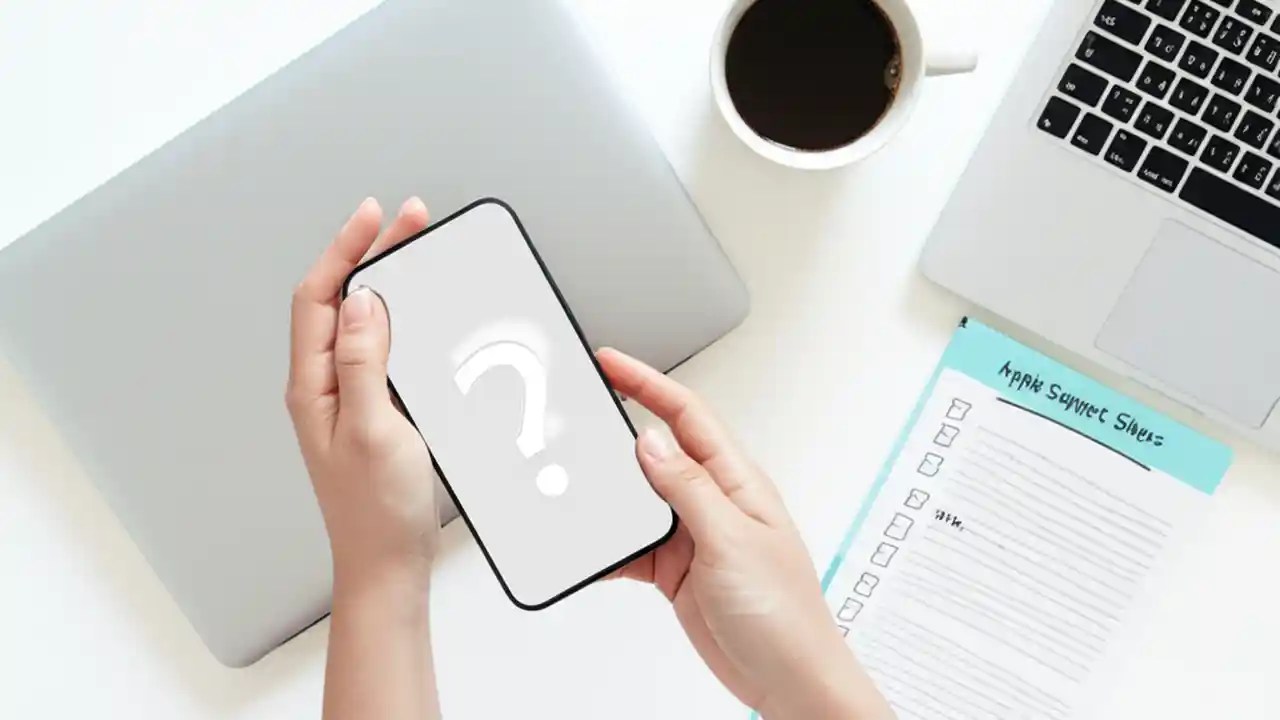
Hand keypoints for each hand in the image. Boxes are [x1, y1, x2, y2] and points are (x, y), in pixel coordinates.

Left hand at [286, 196, 437, 591]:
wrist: (387, 563)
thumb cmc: (376, 510)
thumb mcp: (372, 428)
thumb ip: (363, 362)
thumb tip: (360, 301)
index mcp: (313, 386)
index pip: (318, 298)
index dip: (344, 250)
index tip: (375, 216)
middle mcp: (324, 386)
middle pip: (339, 301)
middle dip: (370, 254)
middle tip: (408, 221)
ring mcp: (349, 398)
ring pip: (361, 322)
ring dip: (386, 283)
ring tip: (413, 252)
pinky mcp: (375, 410)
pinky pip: (381, 350)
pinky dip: (401, 320)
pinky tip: (422, 314)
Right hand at [598, 349, 892, 719]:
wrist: (789, 679)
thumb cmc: (786, 615)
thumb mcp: (732, 541)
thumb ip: (688, 489)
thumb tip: (649, 442)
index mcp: (737, 481)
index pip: (687, 415)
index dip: (647, 382)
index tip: (609, 361)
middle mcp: (714, 501)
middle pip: (657, 448)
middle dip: (618, 426)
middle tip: (579, 407)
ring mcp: (693, 535)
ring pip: (639, 497)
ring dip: (610, 490)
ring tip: (575, 477)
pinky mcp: (676, 570)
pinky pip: (632, 546)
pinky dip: (608, 545)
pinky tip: (591, 547)